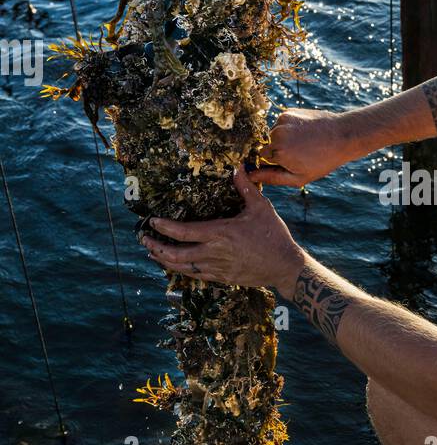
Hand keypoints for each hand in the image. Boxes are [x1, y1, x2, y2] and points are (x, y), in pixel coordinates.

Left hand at [142, 168, 303, 290]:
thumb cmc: (273, 235)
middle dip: (156, 246)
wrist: (285, 266)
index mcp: (220, 233)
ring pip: (182, 267)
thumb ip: (245, 187)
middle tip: (144, 239)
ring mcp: (217, 268)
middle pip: (176, 254)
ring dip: (164, 260)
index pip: (183, 231)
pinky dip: (181, 270)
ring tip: (152, 253)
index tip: (152, 222)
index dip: (164, 227)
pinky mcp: (223, 277)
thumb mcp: (260, 207)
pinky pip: (196, 275)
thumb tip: (237, 167)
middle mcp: (214, 252)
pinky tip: (175, 265)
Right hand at [248, 107, 352, 187]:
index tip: (289, 163)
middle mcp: (276, 133)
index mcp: (277, 151)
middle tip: (300, 153)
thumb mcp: (299, 177)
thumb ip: (272, 178)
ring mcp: (282, 120)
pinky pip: (282, 124)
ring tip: (304, 143)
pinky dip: (289, 129)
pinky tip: (305, 133)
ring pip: (274, 133)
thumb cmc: (323, 161)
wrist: (342, 136)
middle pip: (267, 145)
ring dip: (283, 139)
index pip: (261, 158)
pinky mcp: (288, 112)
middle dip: (278, 150)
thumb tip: (251, 176)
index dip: (274, 162)